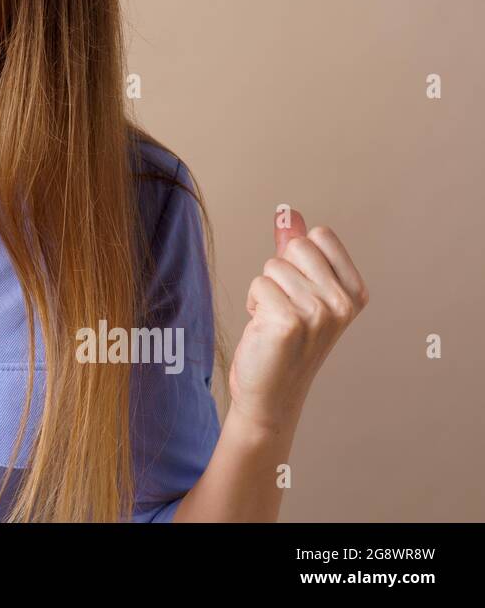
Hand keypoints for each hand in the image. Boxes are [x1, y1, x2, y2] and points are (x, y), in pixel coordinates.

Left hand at [227, 207, 368, 434]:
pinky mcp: (289, 321)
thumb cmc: (284, 341)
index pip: (319, 236)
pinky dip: (253, 303)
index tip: (301, 290)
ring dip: (264, 291)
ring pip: (272, 266)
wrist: (271, 394)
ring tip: (274, 321)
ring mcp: (318, 312)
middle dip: (279, 271)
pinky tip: (265, 330)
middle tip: (284, 307)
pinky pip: (258, 284)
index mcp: (355, 292)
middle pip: (296, 246)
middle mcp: (343, 302)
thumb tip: (288, 214)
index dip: (298, 258)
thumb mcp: (299, 290)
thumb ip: (296, 250)